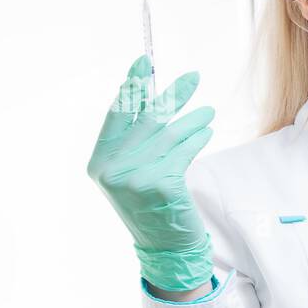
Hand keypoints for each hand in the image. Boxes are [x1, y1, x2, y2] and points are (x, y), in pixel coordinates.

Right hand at [87, 54, 214, 291]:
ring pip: (169, 134)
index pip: (116, 115)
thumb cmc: (151, 206)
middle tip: (194, 78)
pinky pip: (183, 152)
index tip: (144, 62)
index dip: (131, 86)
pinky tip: (206, 130)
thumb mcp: (131, 173)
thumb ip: (134, 142)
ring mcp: (135, 176)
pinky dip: (196, 138)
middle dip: (172, 95)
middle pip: (146, 118)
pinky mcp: (160, 184)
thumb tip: (150, 97)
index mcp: (99, 162)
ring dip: (192, 119)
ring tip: (208, 111)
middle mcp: (112, 168)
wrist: (165, 246)